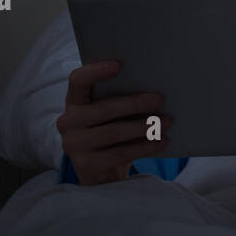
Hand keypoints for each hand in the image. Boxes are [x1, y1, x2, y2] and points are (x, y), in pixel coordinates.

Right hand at [55, 60, 170, 184]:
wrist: (101, 171)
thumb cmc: (112, 131)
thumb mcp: (112, 114)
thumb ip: (121, 99)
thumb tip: (155, 88)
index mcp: (75, 101)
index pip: (78, 81)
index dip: (96, 71)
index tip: (119, 64)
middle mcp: (68, 121)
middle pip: (103, 109)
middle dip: (134, 103)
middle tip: (159, 99)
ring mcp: (74, 144)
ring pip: (113, 132)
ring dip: (144, 126)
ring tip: (167, 122)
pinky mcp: (86, 165)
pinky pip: (120, 154)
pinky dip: (145, 147)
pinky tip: (163, 141)